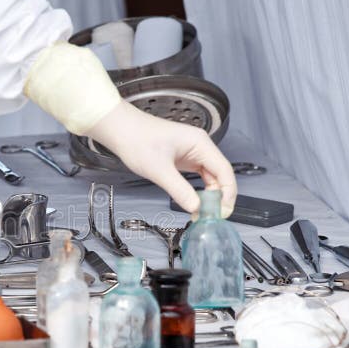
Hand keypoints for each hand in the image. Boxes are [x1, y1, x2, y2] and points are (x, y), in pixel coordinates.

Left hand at [85, 100, 236, 216]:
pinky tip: (194, 202)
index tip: (223, 212)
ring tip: (203, 213)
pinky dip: (198, 190)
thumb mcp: (159, 170)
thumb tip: (196, 208)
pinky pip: (198, 176)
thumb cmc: (137, 141)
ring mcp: (192, 152)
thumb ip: (179, 190)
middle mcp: (200, 147)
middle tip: (212, 218)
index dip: (228, 193)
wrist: (120, 129)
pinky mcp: (183, 158)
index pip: (224, 171)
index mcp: (200, 144)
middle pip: (220, 175)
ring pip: (209, 177)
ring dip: (209, 195)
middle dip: (219, 197)